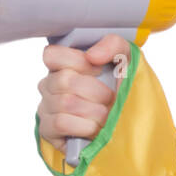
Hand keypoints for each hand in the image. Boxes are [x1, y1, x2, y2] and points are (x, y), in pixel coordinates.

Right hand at [36, 34, 130, 151]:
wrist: (129, 128)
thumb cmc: (122, 93)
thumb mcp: (126, 62)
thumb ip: (114, 45)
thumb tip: (92, 55)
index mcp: (64, 65)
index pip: (52, 55)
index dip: (77, 61)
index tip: (98, 69)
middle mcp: (50, 84)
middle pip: (64, 80)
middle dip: (96, 92)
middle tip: (109, 98)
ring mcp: (46, 107)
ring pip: (65, 102)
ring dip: (95, 111)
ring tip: (105, 116)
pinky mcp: (47, 129)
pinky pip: (61, 123)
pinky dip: (86, 127)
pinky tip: (94, 128)